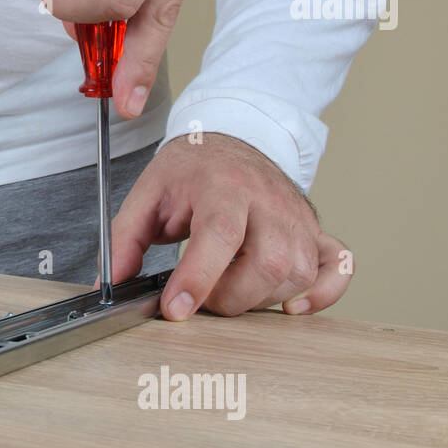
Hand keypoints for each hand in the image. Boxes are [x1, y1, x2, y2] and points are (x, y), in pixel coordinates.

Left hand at [108, 134, 352, 319]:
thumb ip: (124, 241)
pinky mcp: (315, 232)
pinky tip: (292, 305)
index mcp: (223, 187)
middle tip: (200, 298)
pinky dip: (323, 294)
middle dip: (228, 298)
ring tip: (230, 289)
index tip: (176, 309)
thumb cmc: (190, 170)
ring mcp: (297, 218)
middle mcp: (268, 201)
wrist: (230, 139)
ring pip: (297, 273)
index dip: (199, 278)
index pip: (220, 235)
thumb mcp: (147, 195)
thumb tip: (109, 286)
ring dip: (261, 299)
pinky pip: (338, 267)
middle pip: (266, 264)